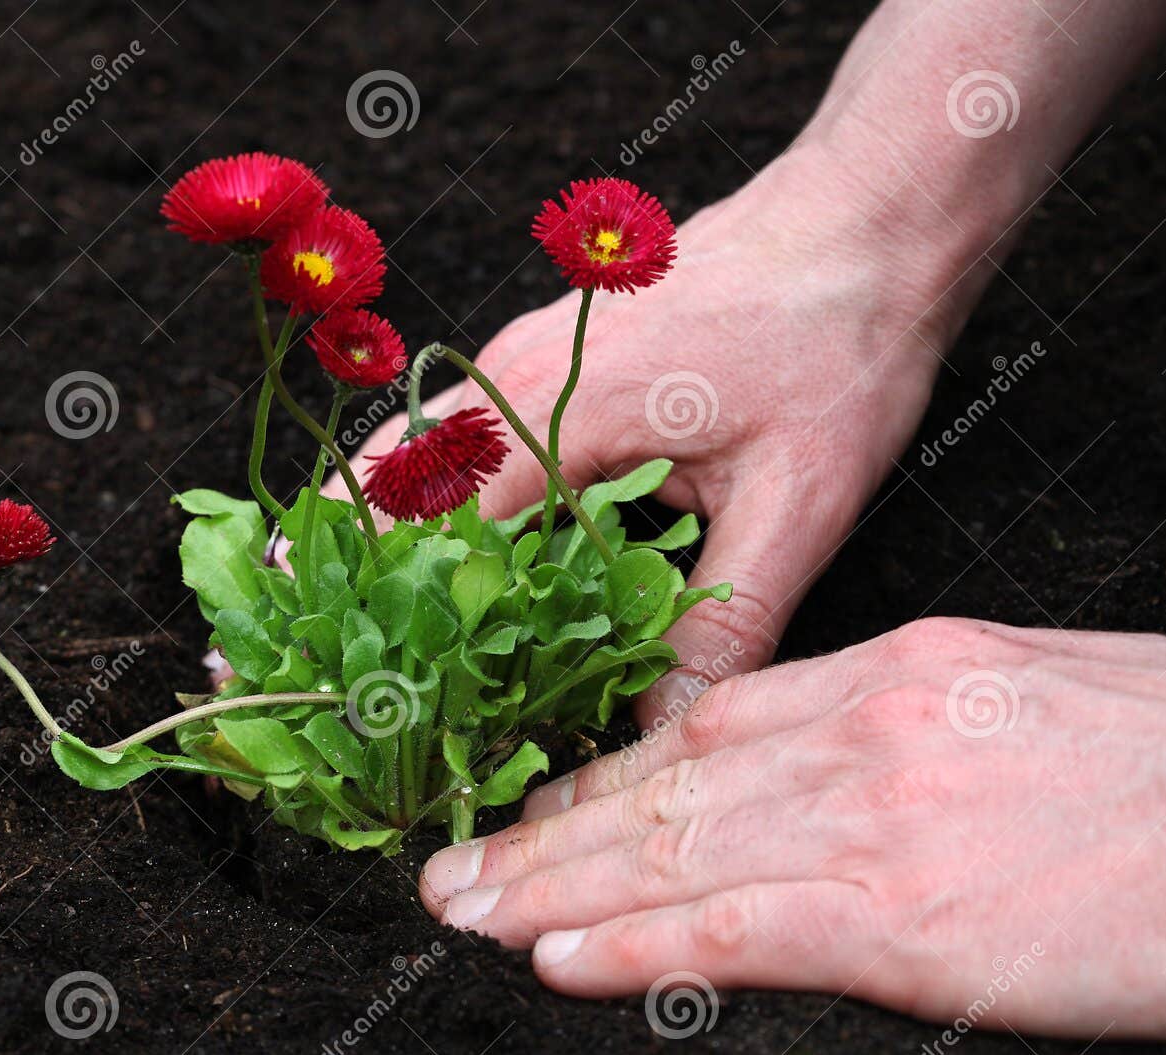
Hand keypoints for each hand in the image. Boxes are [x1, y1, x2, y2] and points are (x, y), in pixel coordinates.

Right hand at [330, 144, 958, 722]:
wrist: (863, 220)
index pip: (440, 538)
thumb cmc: (838, 340)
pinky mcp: (548, 352)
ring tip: (325, 612)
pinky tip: (424, 542)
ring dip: (368, 529)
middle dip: (345, 576)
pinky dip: (417, 488)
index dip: (405, 623)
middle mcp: (516, 374)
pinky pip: (452, 427)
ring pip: (407, 449)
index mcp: (564, 412)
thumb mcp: (800, 498)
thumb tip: (664, 724)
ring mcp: (523, 353)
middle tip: (301, 659)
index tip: (374, 695)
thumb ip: (725, 618)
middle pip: (388, 487)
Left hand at [418, 618, 1165, 1038]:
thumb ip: (935, 720)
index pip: (716, 720)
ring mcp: (874, 818)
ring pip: (672, 850)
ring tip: (469, 909)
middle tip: (457, 859)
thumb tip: (879, 765)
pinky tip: (563, 958)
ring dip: (556, 886)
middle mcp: (863, 731)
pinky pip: (732, 929)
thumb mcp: (1047, 686)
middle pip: (668, 781)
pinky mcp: (903, 914)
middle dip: (552, 829)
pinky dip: (637, 945)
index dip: (617, 768)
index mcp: (900, 669)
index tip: (555, 800)